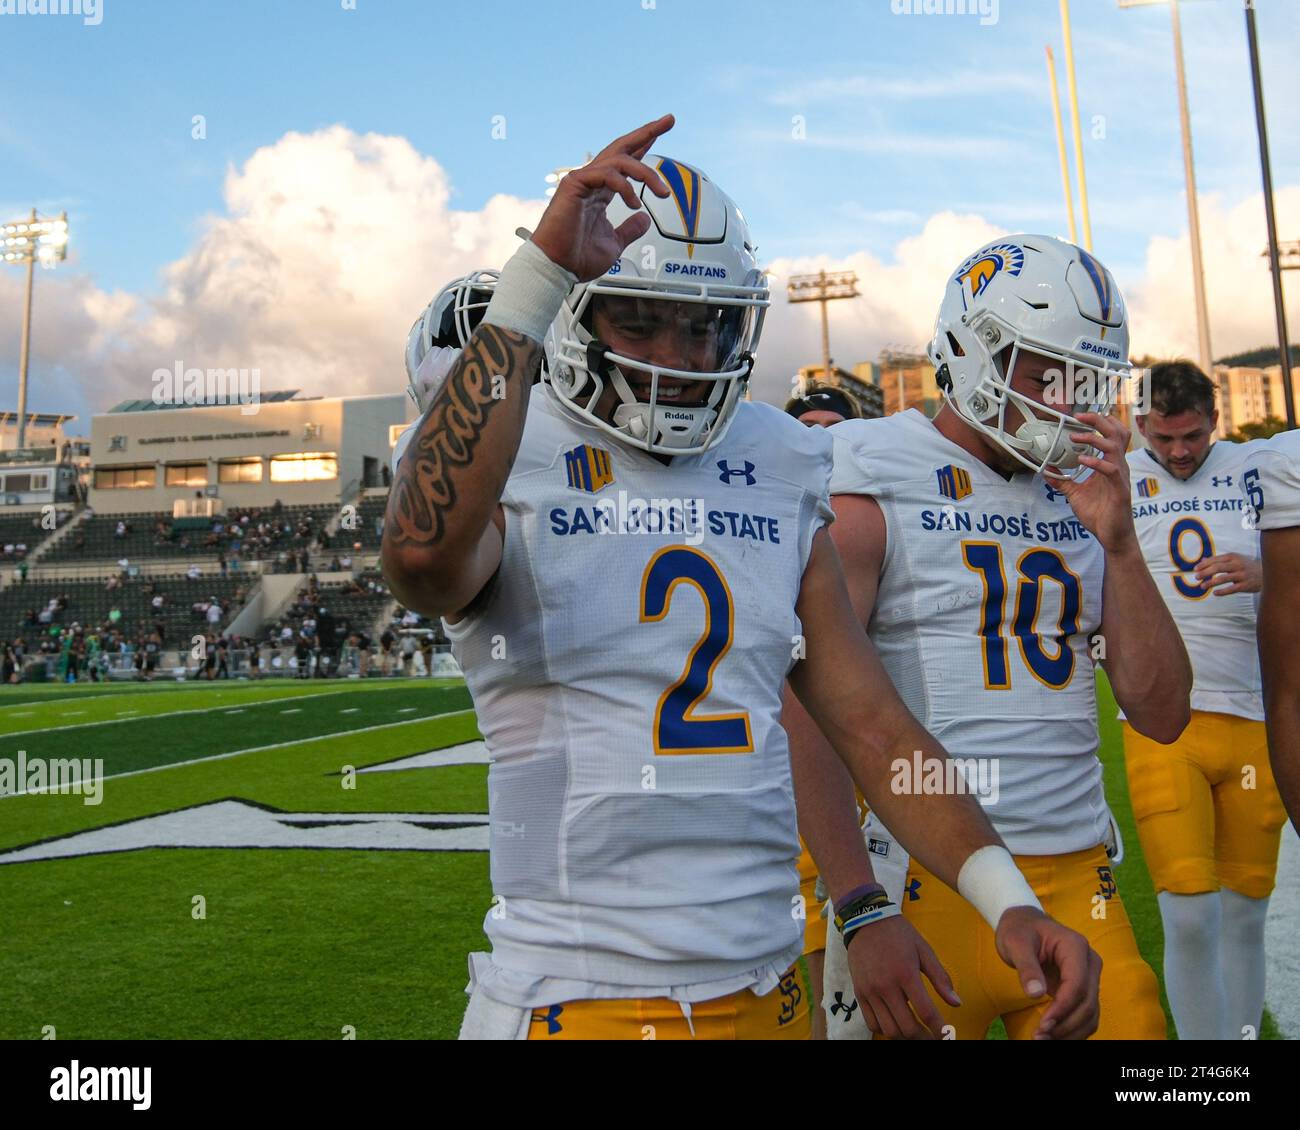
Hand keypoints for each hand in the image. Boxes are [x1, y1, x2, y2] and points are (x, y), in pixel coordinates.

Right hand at [531, 114, 673, 281]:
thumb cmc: (578, 258)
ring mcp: (583, 181)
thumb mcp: (614, 243)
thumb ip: (630, 229)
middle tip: (669, 120)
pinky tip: (634, 202)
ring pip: (620, 160)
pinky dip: (624, 186)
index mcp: (601, 192)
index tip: (659, 133)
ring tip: (661, 191)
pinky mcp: (574, 184)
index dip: (644, 147)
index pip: (625, 163)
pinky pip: (606, 174)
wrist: (558, 267)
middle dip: (647, 132)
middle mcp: (593, 182)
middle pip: (622, 148)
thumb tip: (644, 219)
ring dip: (646, 173)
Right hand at [846, 915, 959, 1039]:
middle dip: (924, 1037)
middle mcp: (886, 985)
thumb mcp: (924, 950)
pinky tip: (896, 1024)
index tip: (947, 1037)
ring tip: (915, 1032)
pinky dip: (885, 1030)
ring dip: (905, 1036)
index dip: (939, 1030)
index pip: (926, 1012)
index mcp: (906, 973)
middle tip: (932, 1037)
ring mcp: (870, 991)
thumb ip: (940, 978)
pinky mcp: (859, 992)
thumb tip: (957, 1003)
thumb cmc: (899, 934)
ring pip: (889, 1029)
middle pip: (907, 1027)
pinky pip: (871, 1022)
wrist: (866, 920)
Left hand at [994, 906, 1100, 1039]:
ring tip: (1043, 1039)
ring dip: (1070, 1032)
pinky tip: (1055, 1036)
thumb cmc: (1019, 930)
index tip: (1042, 1025)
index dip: (1062, 1008)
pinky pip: (1086, 1014)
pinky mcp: (1084, 988)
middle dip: (1065, 1025)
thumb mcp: (1015, 943)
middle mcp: (1089, 962)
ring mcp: (1089, 976)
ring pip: (1091, 1013)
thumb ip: (1026, 967)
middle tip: (1039, 1037)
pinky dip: (1073, 1029)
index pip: (1077, 985)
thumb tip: (1035, 994)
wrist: (1024, 923)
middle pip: (1088, 1002)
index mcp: (1075, 947)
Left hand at [1056, 412, 1136, 552]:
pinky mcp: (1120, 490)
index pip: (1111, 435)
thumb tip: (1046, 471)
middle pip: (1117, 433)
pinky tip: (1083, 460)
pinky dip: (1097, 462)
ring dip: (1094, 438)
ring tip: (1076, 436)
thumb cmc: (1100, 514)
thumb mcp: (1075, 494)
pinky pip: (1112, 470)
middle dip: (1099, 421)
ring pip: (1115, 447)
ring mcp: (1120, 477)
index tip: (1078, 416)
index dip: (1098, 422)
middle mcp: (1117, 466)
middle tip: (1079, 416)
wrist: (1112, 536)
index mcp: (1109, 464)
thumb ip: (1062, 481)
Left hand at [1193, 552, 1261, 595]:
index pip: (1215, 559)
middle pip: (1218, 568)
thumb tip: (1202, 560)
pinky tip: (1215, 593)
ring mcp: (1242, 575)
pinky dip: (1222, 591)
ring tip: (1202, 586)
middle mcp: (1237, 564)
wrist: (1267, 573)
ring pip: (1223, 578)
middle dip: (1205, 573)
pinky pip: (1232, 589)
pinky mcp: (1246, 585)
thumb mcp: (1234, 559)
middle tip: (1196, 577)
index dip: (1204, 564)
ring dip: (1211, 583)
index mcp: (1233, 557)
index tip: (1195, 569)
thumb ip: (1218, 560)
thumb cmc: (1246, 566)